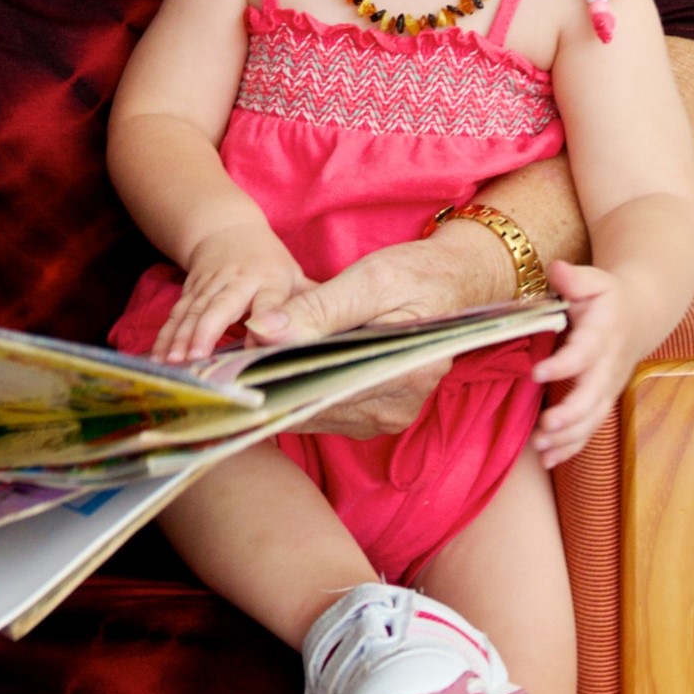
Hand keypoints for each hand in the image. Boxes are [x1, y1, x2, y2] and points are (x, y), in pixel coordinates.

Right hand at [150, 228, 307, 364]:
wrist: (225, 229)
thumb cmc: (268, 262)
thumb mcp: (295, 275)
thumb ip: (313, 302)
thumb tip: (347, 329)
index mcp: (269, 279)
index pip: (270, 301)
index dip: (265, 321)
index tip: (258, 343)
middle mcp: (237, 281)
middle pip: (221, 306)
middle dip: (207, 331)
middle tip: (197, 357)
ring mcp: (209, 285)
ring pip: (193, 312)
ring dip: (180, 338)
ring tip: (174, 364)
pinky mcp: (189, 291)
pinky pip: (176, 315)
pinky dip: (165, 336)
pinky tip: (158, 358)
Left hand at [251, 220, 513, 437]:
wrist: (453, 282)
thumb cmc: (418, 275)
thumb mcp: (370, 279)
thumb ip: (317, 309)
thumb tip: (263, 332)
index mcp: (405, 377)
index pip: (323, 388)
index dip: (276, 371)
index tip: (240, 352)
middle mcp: (396, 410)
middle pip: (315, 405)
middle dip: (274, 379)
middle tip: (239, 350)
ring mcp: (385, 418)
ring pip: (313, 412)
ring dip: (283, 386)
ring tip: (257, 355)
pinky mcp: (373, 416)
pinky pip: (323, 410)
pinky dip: (300, 388)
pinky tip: (281, 366)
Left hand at [532, 259, 638, 466]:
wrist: (640, 315)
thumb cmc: (607, 298)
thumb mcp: (594, 281)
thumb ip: (574, 278)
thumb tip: (557, 270)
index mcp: (603, 334)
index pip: (584, 352)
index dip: (563, 365)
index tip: (537, 372)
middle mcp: (608, 366)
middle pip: (594, 396)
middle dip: (571, 414)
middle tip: (545, 426)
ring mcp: (608, 387)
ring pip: (593, 418)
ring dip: (568, 437)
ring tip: (541, 448)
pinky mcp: (603, 401)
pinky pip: (590, 428)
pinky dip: (570, 446)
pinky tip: (548, 459)